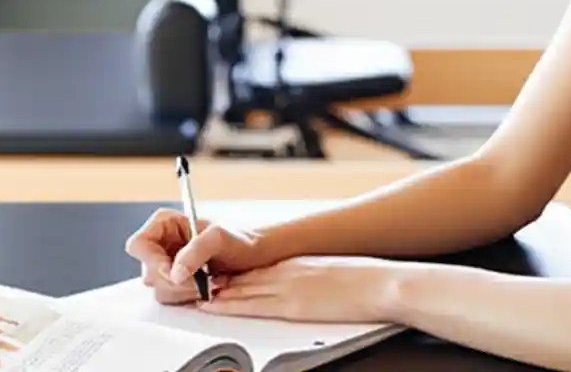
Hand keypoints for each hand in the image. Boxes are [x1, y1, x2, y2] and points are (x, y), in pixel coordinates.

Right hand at [124, 208, 266, 304]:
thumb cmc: (239, 240)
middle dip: (175, 280)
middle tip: (202, 278)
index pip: (139, 244)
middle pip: (148, 271)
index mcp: (164, 224)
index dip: (151, 260)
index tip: (173, 272)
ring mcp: (166, 266)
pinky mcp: (175, 285)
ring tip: (210, 281)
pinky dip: (188, 298)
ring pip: (159, 289)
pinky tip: (207, 289)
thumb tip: (175, 274)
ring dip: (185, 291)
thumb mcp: (219, 238)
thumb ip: (195, 252)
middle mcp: (161, 244)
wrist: (255, 257)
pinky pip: (170, 299)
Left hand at [198, 256, 402, 323]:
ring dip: (214, 293)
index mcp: (295, 264)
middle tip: (192, 283)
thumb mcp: (331, 272)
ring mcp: (286, 288)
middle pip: (242, 278)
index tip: (214, 276)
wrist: (379, 283)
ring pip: (240, 290)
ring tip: (191, 293)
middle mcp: (285, 272)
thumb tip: (306, 287)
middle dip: (216, 282)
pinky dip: (228, 305)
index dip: (231, 274)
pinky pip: (251, 306)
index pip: (255, 269)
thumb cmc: (364, 280)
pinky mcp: (291, 305)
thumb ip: (311, 278)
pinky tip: (212, 305)